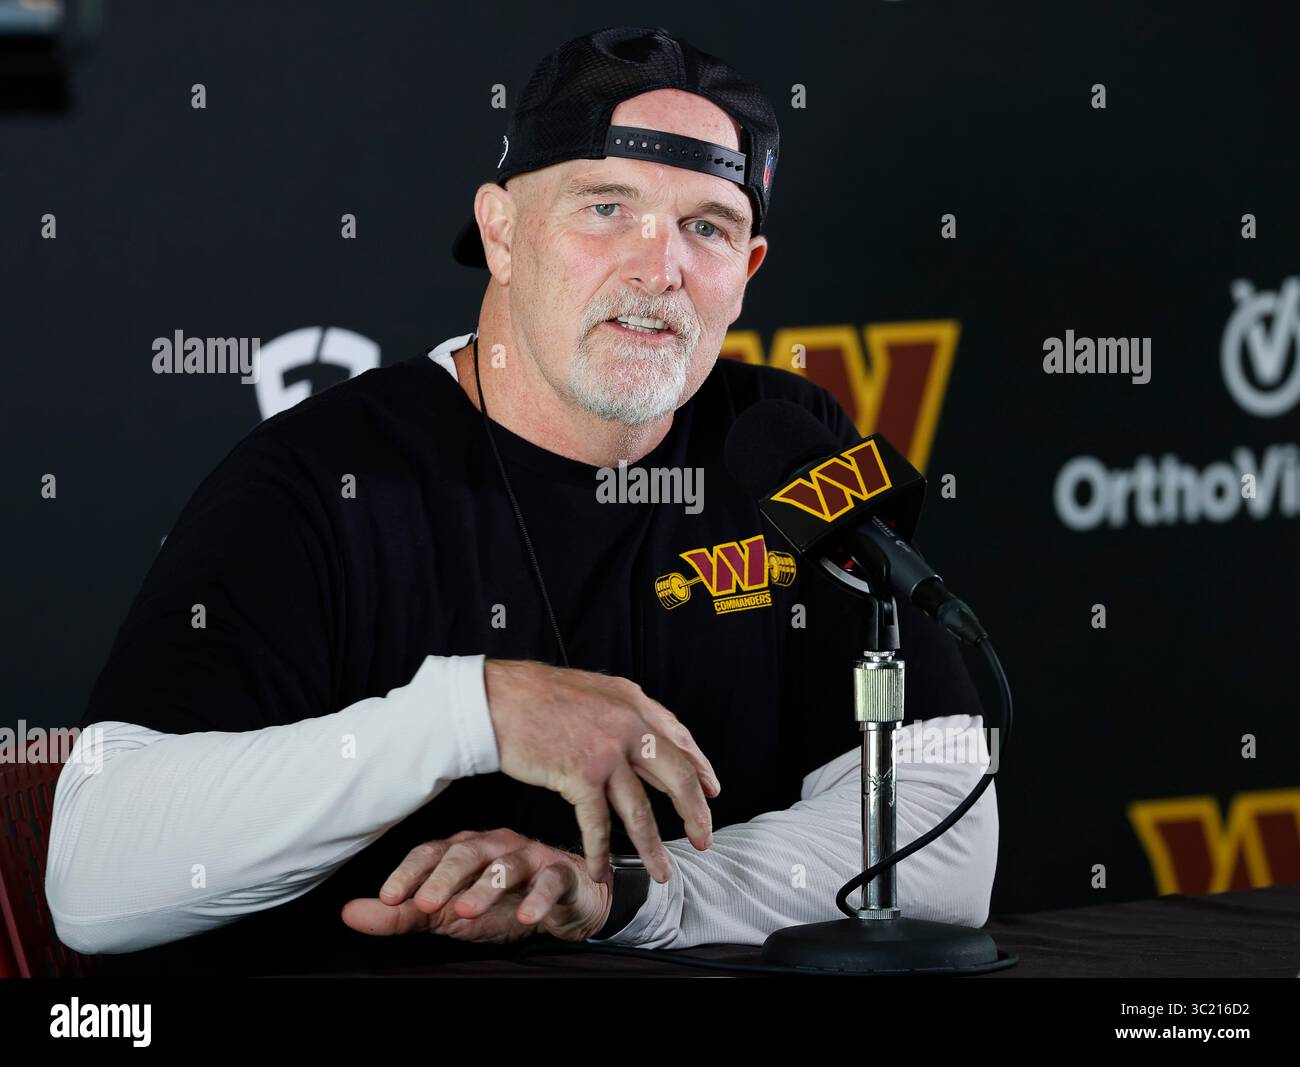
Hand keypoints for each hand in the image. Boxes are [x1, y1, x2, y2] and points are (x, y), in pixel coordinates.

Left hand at [340, 829, 614, 943]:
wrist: (567, 904)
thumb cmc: (502, 904)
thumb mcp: (447, 915)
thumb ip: (401, 915)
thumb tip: (347, 913)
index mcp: (462, 850)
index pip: (430, 852)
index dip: (409, 872)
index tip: (388, 896)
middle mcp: (493, 845)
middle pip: (465, 852)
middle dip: (444, 877)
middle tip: (426, 904)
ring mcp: (528, 856)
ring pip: (505, 864)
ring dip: (485, 887)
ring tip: (467, 911)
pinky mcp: (561, 873)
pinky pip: (550, 881)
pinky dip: (538, 898)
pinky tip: (526, 916)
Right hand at [483, 659, 719, 884]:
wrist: (496, 698)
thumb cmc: (534, 696)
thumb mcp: (591, 691)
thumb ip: (620, 712)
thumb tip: (641, 733)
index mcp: (633, 702)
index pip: (679, 738)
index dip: (699, 767)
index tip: (711, 790)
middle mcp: (628, 724)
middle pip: (676, 776)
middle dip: (695, 812)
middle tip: (703, 839)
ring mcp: (607, 751)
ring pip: (640, 810)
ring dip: (653, 847)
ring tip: (663, 873)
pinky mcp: (580, 774)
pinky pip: (597, 824)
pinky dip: (599, 852)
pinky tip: (601, 871)